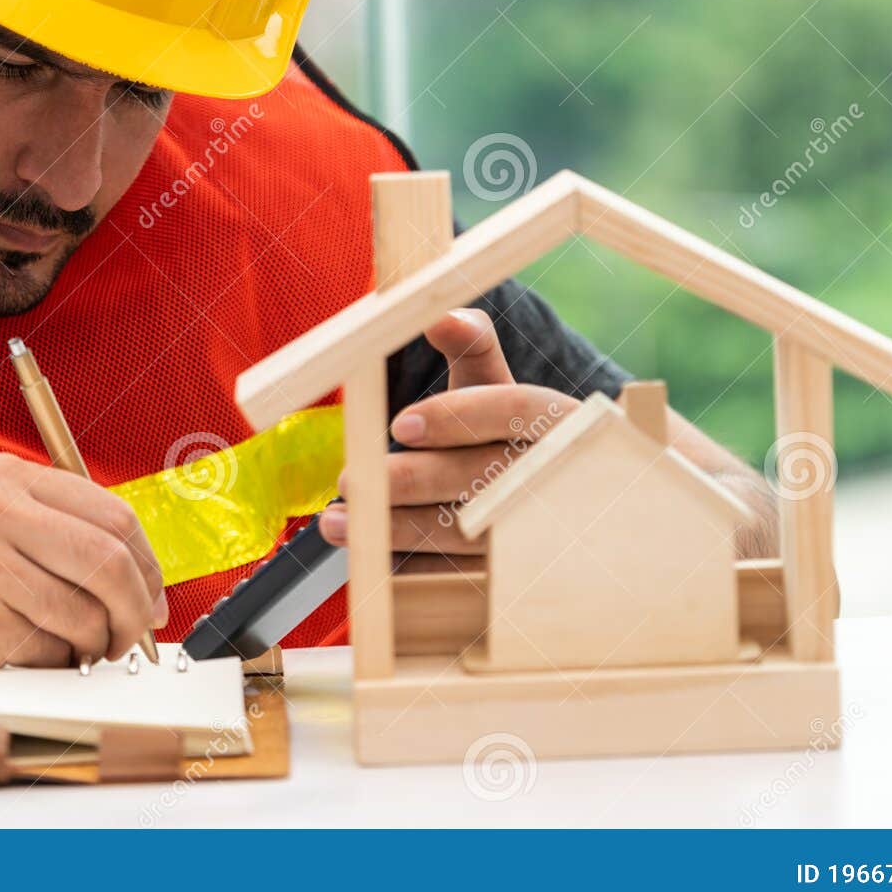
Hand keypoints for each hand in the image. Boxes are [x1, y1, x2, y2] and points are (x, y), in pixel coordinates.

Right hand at [0, 452, 166, 669]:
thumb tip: (133, 573)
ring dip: (93, 647)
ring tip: (76, 650)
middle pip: (110, 566)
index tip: (154, 597)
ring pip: (84, 617)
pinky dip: (49, 666)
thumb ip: (48, 523)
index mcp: (9, 479)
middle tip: (136, 639)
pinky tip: (25, 655)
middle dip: (136, 613)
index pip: (115, 517)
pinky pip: (44, 654)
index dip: (148, 566)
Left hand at [319, 309, 574, 554]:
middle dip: (411, 480)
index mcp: (556, 419)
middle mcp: (548, 476)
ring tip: (335, 521)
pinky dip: (403, 567)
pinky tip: (363, 556)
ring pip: (462, 535)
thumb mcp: (492, 381)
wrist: (538, 498)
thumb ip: (470, 341)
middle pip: (482, 478)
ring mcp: (529, 534)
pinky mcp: (502, 574)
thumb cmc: (501, 429)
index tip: (401, 424)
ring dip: (392, 530)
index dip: (462, 415)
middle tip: (350, 480)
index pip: (520, 410)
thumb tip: (441, 315)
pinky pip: (451, 575)